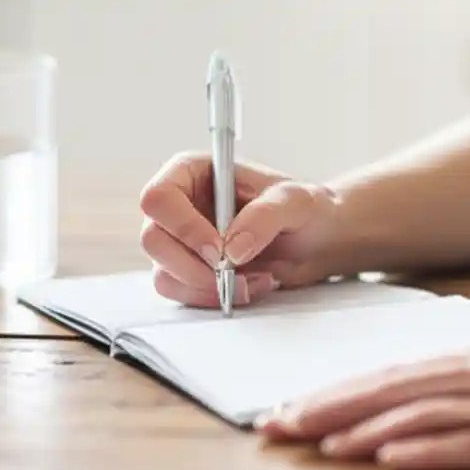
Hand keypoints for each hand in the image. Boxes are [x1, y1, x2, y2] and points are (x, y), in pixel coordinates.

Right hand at [138, 152, 337, 306]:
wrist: (316, 242)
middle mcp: (178, 205)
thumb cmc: (305, 209)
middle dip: (194, 266)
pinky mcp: (187, 271)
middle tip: (233, 272)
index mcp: (192, 172)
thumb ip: (264, 217)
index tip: (219, 250)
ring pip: (163, 271)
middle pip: (152, 239)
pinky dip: (210, 297)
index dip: (182, 226)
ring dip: (206, 286)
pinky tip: (245, 288)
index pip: (159, 197)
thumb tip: (231, 248)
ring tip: (251, 281)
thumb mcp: (295, 202)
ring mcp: (179, 241)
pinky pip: (179, 292)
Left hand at [255, 327, 469, 469]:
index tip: (290, 403)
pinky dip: (429, 450)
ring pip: (420, 414)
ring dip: (362, 428)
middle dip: (328, 407)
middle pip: (389, 391)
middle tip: (275, 423)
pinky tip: (392, 458)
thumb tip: (429, 393)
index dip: (336, 391)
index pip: (389, 375)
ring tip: (313, 440)